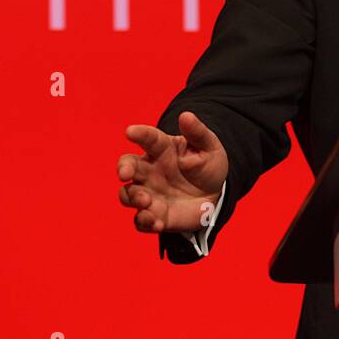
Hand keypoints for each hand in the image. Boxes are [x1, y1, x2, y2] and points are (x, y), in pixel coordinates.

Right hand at [117, 111, 228, 234]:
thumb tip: (186, 116)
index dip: (138, 134)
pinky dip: (145, 221)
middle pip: (127, 167)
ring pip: (128, 195)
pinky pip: (141, 220)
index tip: (130, 131)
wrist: (215, 195)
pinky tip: (156, 222)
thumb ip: (197, 133)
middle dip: (123, 169)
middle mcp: (149, 171)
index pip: (147, 138)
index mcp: (161, 150)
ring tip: (146, 201)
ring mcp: (149, 193)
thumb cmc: (208, 165)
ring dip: (132, 198)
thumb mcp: (209, 147)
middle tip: (126, 175)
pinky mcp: (154, 215)